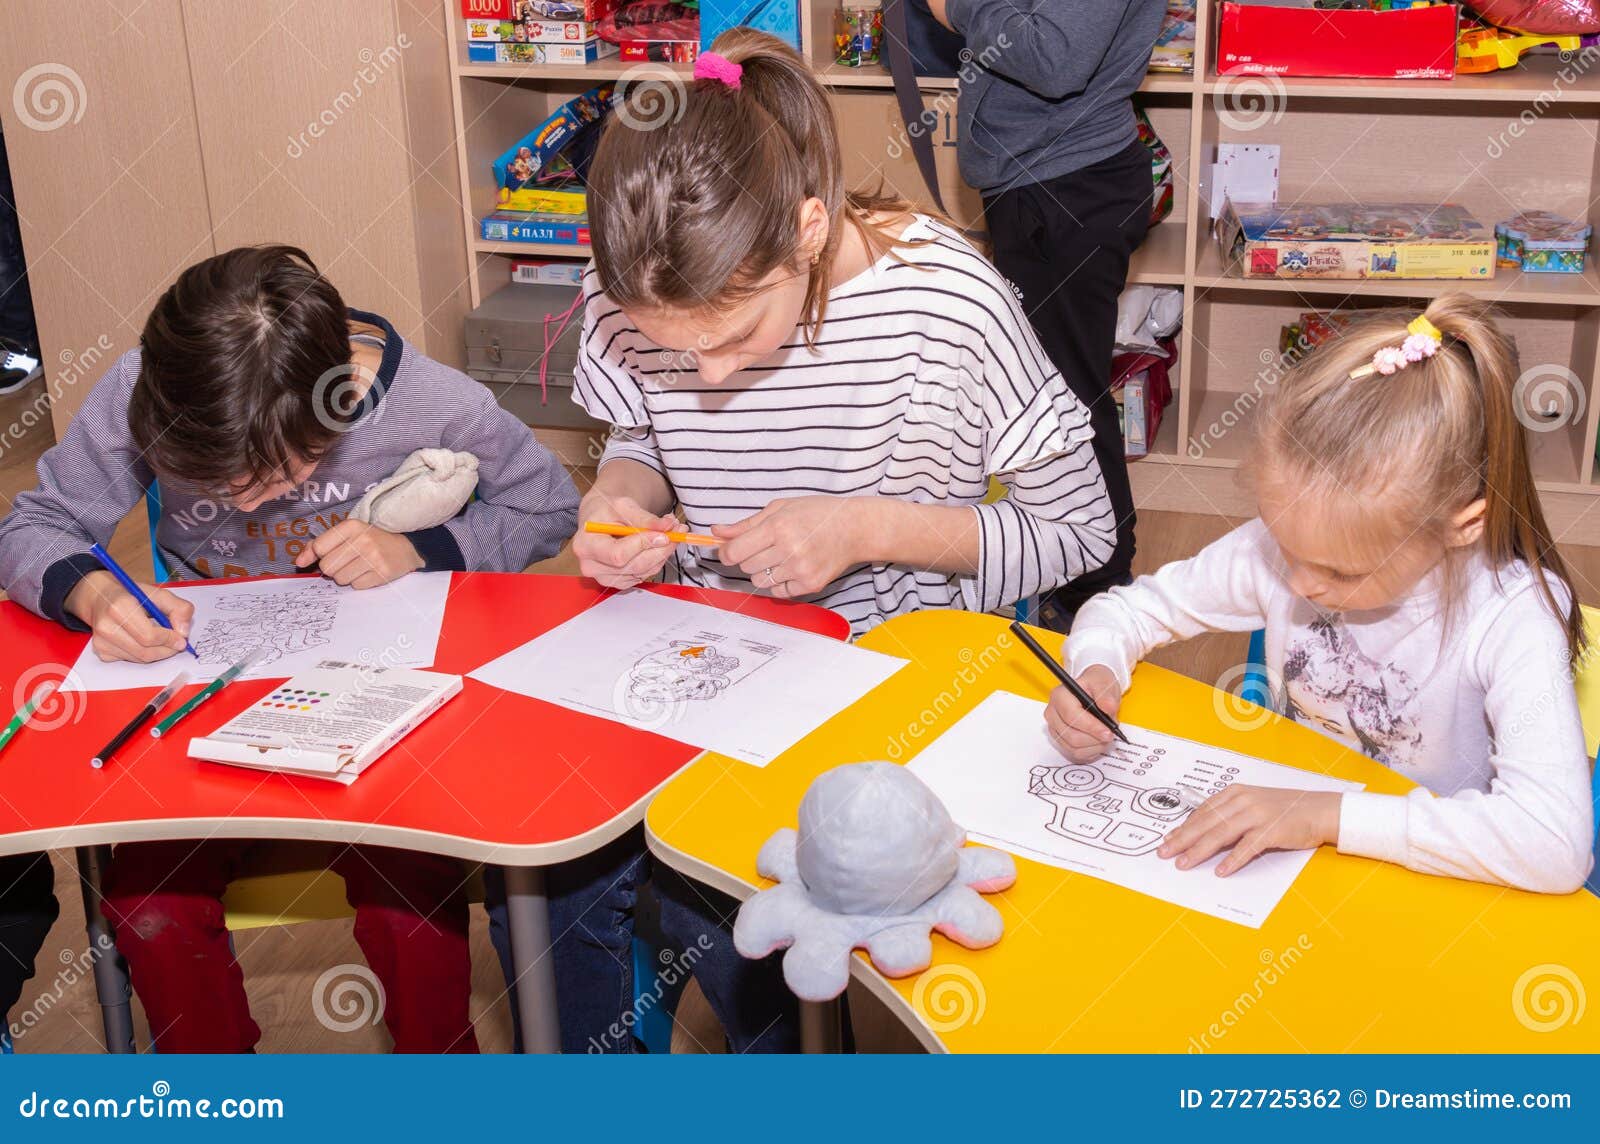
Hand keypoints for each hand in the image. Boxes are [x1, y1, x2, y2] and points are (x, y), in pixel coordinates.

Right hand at [66, 570, 193, 663]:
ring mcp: (101, 641)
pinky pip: (130, 660)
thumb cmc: (130, 595)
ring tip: (162, 640)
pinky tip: (143, 641)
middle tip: (177, 643)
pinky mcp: (101, 651)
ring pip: (139, 658)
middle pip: (145, 651)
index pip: (149, 636)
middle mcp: (106, 626)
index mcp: (120, 607)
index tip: (181, 638)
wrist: (101, 597)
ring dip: (157, 653)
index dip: (169, 639)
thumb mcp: (158, 593)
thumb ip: (178, 608)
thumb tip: (183, 632)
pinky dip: (143, 654)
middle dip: (167, 650)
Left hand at [295, 520, 422, 587]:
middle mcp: (362, 540)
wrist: (404, 549)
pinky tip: (368, 573)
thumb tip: (299, 562)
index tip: (327, 555)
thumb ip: (319, 545)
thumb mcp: (346, 535)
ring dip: (345, 577)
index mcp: (351, 527)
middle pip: (327, 567)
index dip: (319, 556)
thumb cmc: (369, 541)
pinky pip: (356, 586)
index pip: (319, 547)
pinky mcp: (382, 573)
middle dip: (333, 568)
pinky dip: (359, 582)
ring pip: (340, 579)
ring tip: (358, 567)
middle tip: (347, 562)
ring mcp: (373, 558)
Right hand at [573, 495, 681, 588]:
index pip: (618, 554)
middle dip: (660, 549)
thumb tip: (668, 526)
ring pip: (643, 571)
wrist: (600, 520)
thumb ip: (645, 518)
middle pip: (633, 566)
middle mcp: (591, 566)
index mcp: (585, 545)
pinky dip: (656, 560)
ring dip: (662, 553)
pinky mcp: (617, 582)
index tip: (663, 534)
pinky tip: (659, 545)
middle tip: (677, 531)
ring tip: (671, 533)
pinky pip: (643, 575)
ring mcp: (604, 577)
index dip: (643, 545)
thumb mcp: (624, 506)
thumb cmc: (607, 511)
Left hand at [712, 496, 869, 597]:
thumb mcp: (780, 508)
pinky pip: (779, 592)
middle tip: (767, 546)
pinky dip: (781, 582)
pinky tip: (795, 566)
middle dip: (749, 558)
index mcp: (778, 527)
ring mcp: (800, 570)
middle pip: (745, 567)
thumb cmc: (817, 514)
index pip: (735, 552)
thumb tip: (717, 532)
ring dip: (764, 571)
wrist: (854, 528)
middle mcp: (788, 550)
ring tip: (783, 555)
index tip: (729, 551)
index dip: (726, 553)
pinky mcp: (810, 585)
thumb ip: (746, 524)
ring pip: (760, 581)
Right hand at [1043, 665, 1122, 760]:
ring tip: (1105, 736)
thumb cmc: (1096, 684)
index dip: (1091, 727)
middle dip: (1095, 739)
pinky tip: (1098, 741)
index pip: (1072, 716)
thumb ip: (1106, 695)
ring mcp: (1054, 728)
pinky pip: (1075, 753)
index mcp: (1059, 696)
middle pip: (1072, 736)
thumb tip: (1109, 708)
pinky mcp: (1060, 740)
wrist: (1093, 689)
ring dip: (1094, 746)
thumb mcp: (1103, 682)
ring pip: (1074, 747)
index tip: (1108, 731)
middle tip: (1111, 734)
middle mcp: (1052, 713)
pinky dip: (1090, 751)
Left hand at [1159, 786, 1342, 876]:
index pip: (1202, 811)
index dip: (1183, 827)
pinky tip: (1220, 871)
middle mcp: (1242, 800)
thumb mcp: (1253, 803)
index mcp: (1235, 793)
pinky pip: (1247, 847)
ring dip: (1199, 850)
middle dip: (1182, 839)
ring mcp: (1257, 814)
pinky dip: (1232, 860)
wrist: (1319, 809)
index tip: (1168, 839)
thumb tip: (1203, 831)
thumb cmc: (1285, 809)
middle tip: (1164, 853)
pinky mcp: (1271, 829)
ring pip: (1220, 834)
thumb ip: (1230, 813)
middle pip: (1206, 822)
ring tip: (1184, 863)